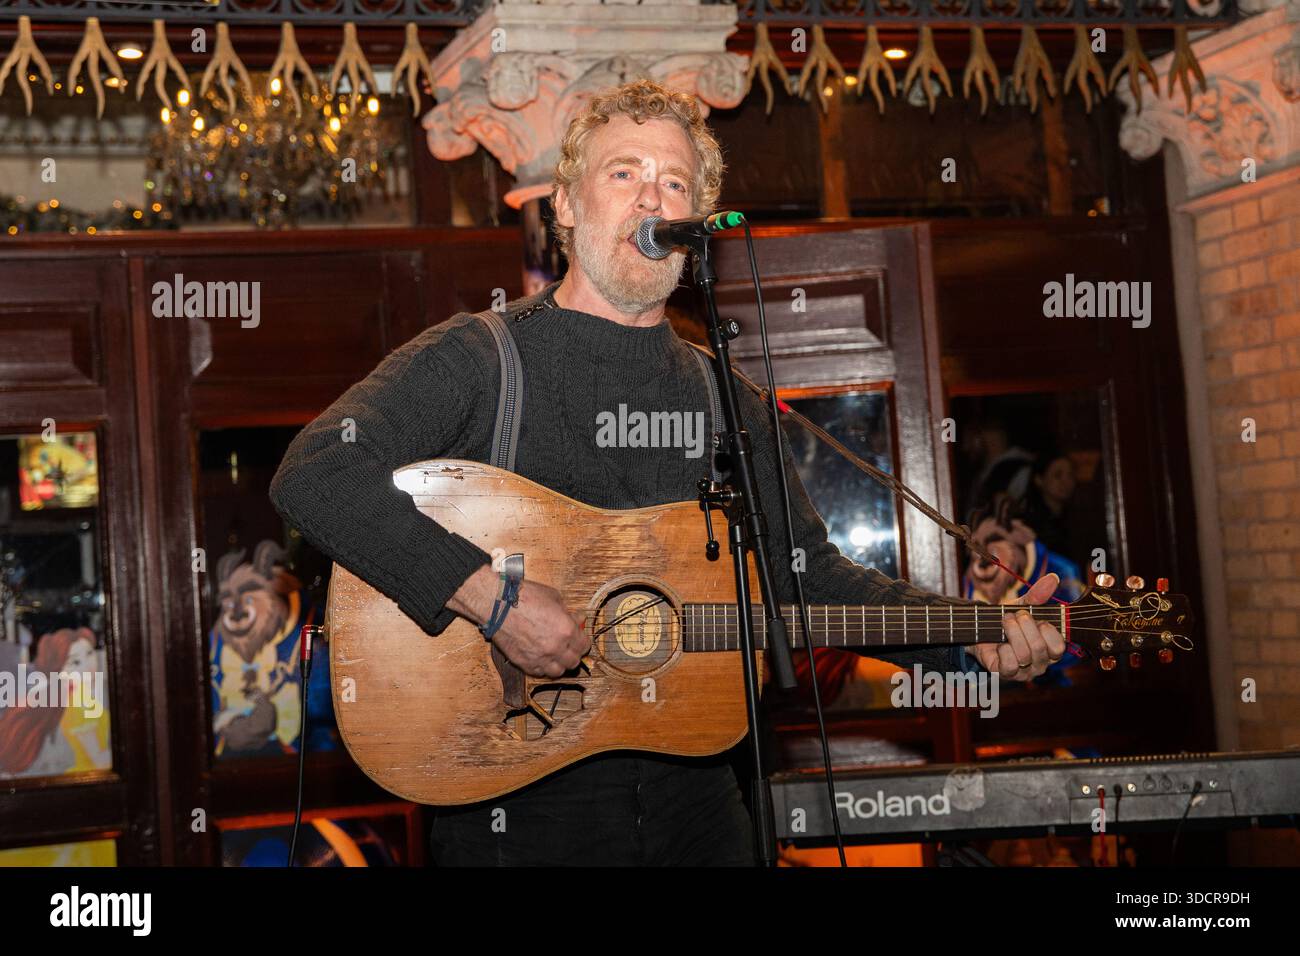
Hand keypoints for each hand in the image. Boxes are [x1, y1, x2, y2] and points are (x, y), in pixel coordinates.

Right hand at [449, 565, 587, 677]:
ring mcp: (539, 658)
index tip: (579, 637)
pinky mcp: (523, 663)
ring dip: (558, 663)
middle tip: (568, 645)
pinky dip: (542, 667)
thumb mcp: (554, 598)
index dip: (582, 641)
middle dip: (572, 652)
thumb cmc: (524, 596)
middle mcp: (555, 648)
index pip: (584, 646)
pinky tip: (540, 657)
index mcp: (566, 630)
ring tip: (555, 654)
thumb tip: (577, 619)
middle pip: (573, 662)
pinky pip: (539, 673)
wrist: (497, 603)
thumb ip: (568, 613)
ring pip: (557, 671)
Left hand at [967, 572, 1065, 680]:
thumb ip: (1037, 595)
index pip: (1059, 646)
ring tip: (1004, 622)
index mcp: (1050, 648)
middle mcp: (1041, 663)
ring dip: (1011, 633)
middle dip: (1024, 627)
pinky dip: (1003, 650)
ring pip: (1025, 656)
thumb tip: (1053, 578)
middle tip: (1013, 615)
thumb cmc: (1007, 621)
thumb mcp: (1022, 606)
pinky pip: (1010, 665)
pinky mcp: (1007, 674)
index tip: (1033, 616)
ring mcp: (1025, 672)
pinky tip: (999, 644)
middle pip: (1040, 648)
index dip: (1047, 630)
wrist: (979, 629)